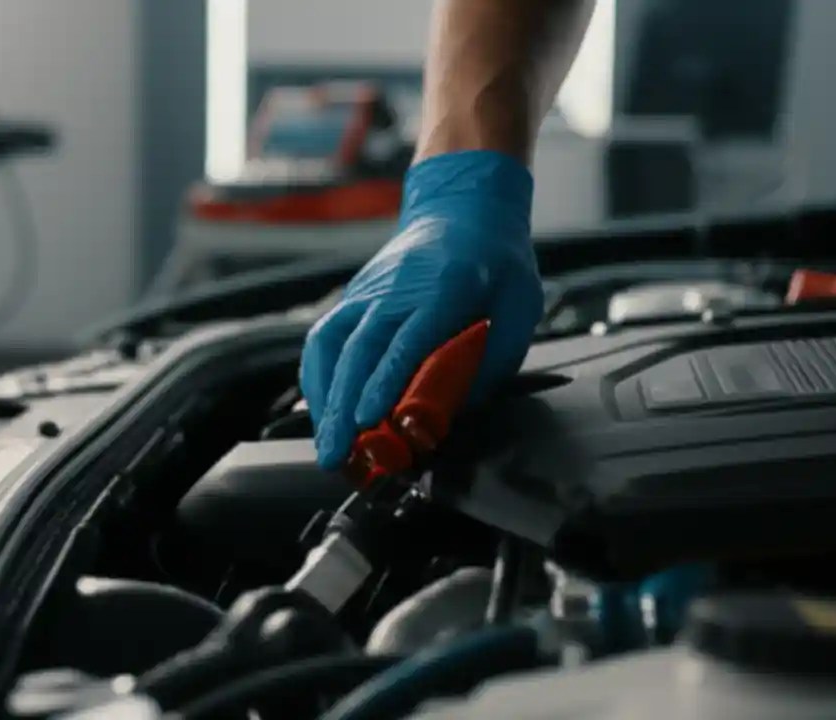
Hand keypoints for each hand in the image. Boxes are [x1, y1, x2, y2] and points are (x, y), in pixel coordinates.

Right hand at [300, 151, 542, 469]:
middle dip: (343, 407)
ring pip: (330, 345)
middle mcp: (396, 288)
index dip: (385, 382)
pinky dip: (318, 377)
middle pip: (358, 350)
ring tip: (326, 443)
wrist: (466, 208)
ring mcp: (368, 291)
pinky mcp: (354, 297)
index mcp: (445, 288)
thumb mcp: (518, 309)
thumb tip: (452, 412)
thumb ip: (490, 362)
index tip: (371, 419)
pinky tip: (321, 409)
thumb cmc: (497, 261)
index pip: (406, 341)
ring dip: (323, 398)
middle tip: (338, 454)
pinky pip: (324, 338)